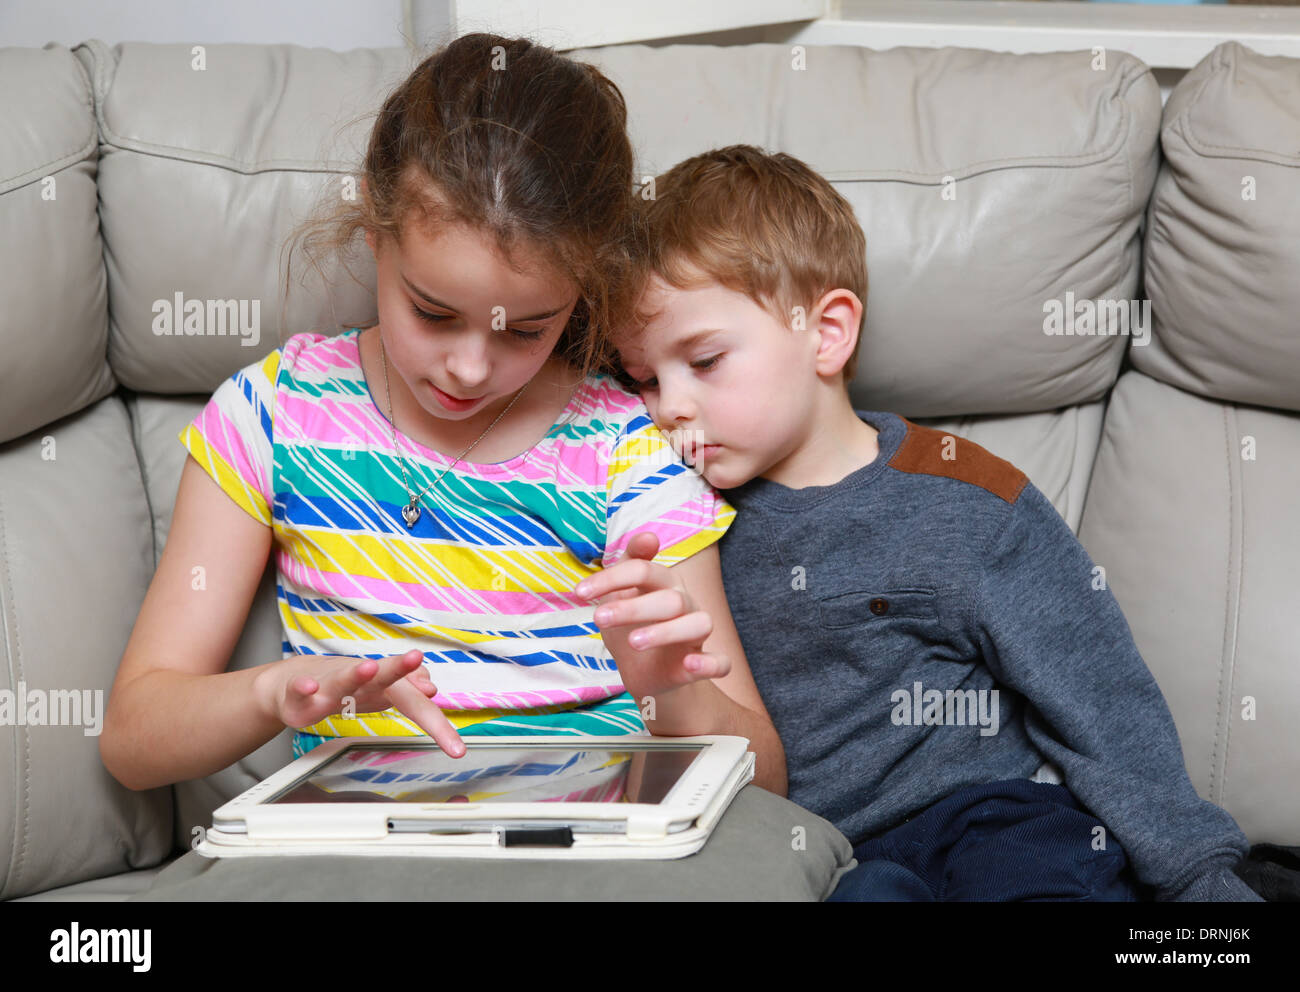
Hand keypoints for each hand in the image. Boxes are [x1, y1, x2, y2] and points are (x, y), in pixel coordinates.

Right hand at [254, 650, 464, 756]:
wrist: (294, 682)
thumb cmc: (342, 687)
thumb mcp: (378, 690)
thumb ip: (406, 690)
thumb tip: (431, 686)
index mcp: (382, 685)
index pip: (414, 703)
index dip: (436, 724)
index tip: (456, 748)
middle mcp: (359, 681)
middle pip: (383, 678)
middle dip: (400, 670)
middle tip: (418, 663)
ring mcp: (329, 685)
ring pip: (343, 678)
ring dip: (356, 674)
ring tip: (369, 668)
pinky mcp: (299, 694)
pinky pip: (301, 689)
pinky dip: (304, 687)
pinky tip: (309, 687)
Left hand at [574, 531, 730, 696]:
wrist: (645, 672)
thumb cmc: (632, 625)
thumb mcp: (621, 595)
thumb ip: (629, 564)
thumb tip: (649, 536)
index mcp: (663, 584)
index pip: (643, 571)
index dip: (611, 579)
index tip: (579, 593)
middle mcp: (685, 604)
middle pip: (669, 599)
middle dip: (632, 608)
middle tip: (597, 618)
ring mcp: (696, 634)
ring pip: (699, 624)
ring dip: (666, 632)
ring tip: (633, 641)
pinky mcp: (702, 664)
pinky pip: (720, 663)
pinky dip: (710, 663)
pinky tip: (690, 664)